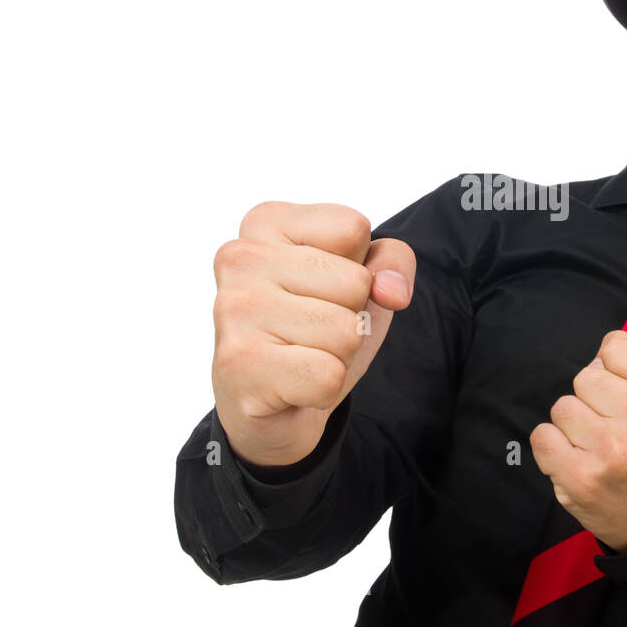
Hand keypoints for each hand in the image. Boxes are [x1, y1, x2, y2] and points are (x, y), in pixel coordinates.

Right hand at [211, 202, 415, 466]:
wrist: (274, 404)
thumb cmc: (315, 328)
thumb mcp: (365, 280)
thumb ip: (394, 262)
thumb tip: (392, 291)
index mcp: (265, 222)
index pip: (352, 228)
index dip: (358, 268)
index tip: (323, 288)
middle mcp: (240, 257)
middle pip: (355, 283)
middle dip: (350, 316)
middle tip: (312, 330)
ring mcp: (232, 310)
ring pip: (346, 333)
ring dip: (338, 355)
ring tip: (302, 355)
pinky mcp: (239, 364)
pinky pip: (327, 376)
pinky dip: (323, 388)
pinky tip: (291, 384)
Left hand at [529, 329, 626, 551]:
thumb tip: (598, 355)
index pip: (615, 347)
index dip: (617, 370)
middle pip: (585, 376)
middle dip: (595, 398)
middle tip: (616, 426)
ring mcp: (614, 450)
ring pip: (563, 406)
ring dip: (574, 424)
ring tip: (600, 444)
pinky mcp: (582, 478)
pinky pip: (542, 436)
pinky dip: (553, 446)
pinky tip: (577, 458)